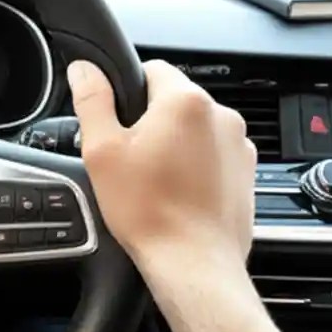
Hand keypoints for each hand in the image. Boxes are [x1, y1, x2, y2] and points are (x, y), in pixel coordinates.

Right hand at [67, 59, 255, 276]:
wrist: (193, 263)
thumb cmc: (149, 211)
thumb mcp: (102, 150)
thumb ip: (93, 100)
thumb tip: (85, 69)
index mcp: (186, 101)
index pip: (152, 69)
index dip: (128, 93)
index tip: (118, 123)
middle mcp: (221, 115)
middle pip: (175, 100)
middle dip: (151, 122)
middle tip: (131, 158)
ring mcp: (239, 145)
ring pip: (195, 128)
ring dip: (175, 143)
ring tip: (155, 180)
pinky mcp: (246, 172)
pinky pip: (213, 154)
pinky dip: (196, 166)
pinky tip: (177, 193)